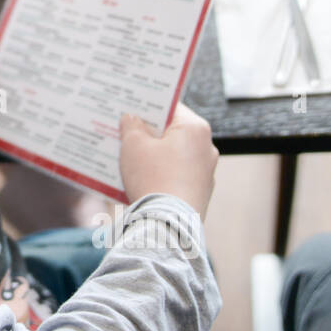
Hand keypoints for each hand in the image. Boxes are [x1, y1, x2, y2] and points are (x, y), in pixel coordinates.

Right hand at [118, 103, 217, 219]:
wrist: (168, 224)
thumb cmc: (152, 178)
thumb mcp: (133, 145)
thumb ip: (131, 125)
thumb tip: (131, 119)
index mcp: (194, 128)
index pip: (169, 107)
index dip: (147, 106)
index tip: (130, 107)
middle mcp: (206, 147)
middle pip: (171, 132)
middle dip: (147, 133)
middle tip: (124, 132)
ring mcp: (206, 172)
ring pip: (173, 155)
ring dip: (152, 155)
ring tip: (128, 159)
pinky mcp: (200, 193)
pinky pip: (176, 175)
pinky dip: (160, 175)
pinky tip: (140, 180)